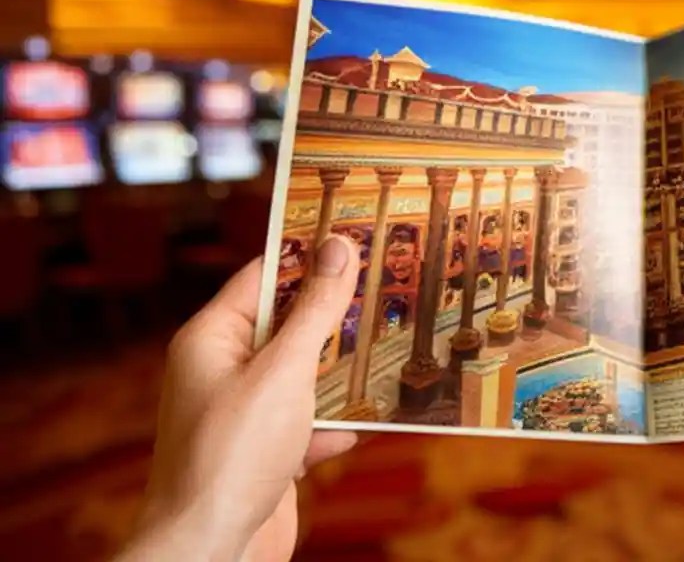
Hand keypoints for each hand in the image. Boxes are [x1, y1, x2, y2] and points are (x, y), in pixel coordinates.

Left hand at [118, 235, 359, 561]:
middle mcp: (223, 371)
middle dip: (336, 316)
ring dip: (342, 373)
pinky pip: (308, 423)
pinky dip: (333, 425)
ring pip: (304, 376)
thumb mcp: (284, 370)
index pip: (264, 276)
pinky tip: (360, 425)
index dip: (308, 254)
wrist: (213, 548)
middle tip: (390, 288)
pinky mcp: (265, 452)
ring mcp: (244, 413)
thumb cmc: (232, 456)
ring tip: (389, 352)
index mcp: (212, 339)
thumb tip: (337, 247)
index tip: (357, 233)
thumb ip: (315, 310)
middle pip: (289, 325)